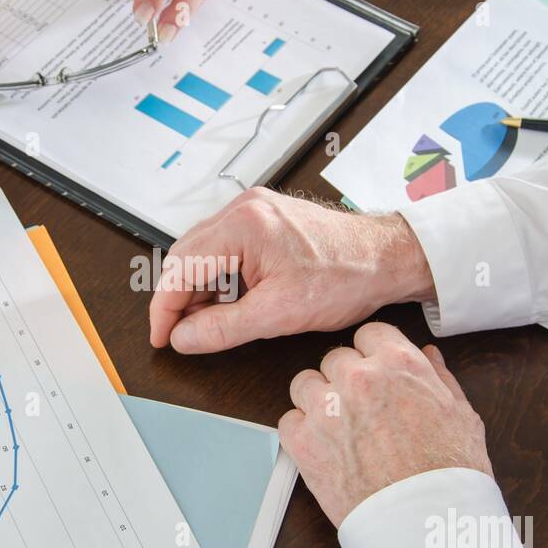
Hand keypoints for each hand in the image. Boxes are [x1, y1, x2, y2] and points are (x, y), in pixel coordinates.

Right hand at [148, 188, 435, 353]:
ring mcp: (253, 210)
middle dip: (179, 298)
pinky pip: (223, 247)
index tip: (161, 337)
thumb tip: (184, 338)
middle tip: (181, 334)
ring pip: (202, 252)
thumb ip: (223, 328)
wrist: (386, 258)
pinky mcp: (263, 218)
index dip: (165, 308)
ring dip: (199, 288)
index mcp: (243, 225)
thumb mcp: (279, 314)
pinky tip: (228, 302)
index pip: (181, 268)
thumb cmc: (346, 276)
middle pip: (185, 256)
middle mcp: (243, 208)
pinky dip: (218, 277)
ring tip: (208, 322)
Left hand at [279, 323, 492, 527]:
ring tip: (339, 428)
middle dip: (346, 379)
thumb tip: (429, 356)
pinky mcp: (303, 442)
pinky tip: (324, 448)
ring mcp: (326, 408)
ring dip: (318, 401)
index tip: (374, 371)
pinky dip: (302, 433)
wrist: (426, 521)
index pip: (370, 334)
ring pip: (304, 385)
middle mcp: (357, 377)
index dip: (373, 354)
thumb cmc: (450, 473)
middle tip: (361, 409)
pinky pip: (288, 421)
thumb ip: (438, 378)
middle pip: (335, 359)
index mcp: (398, 363)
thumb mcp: (461, 414)